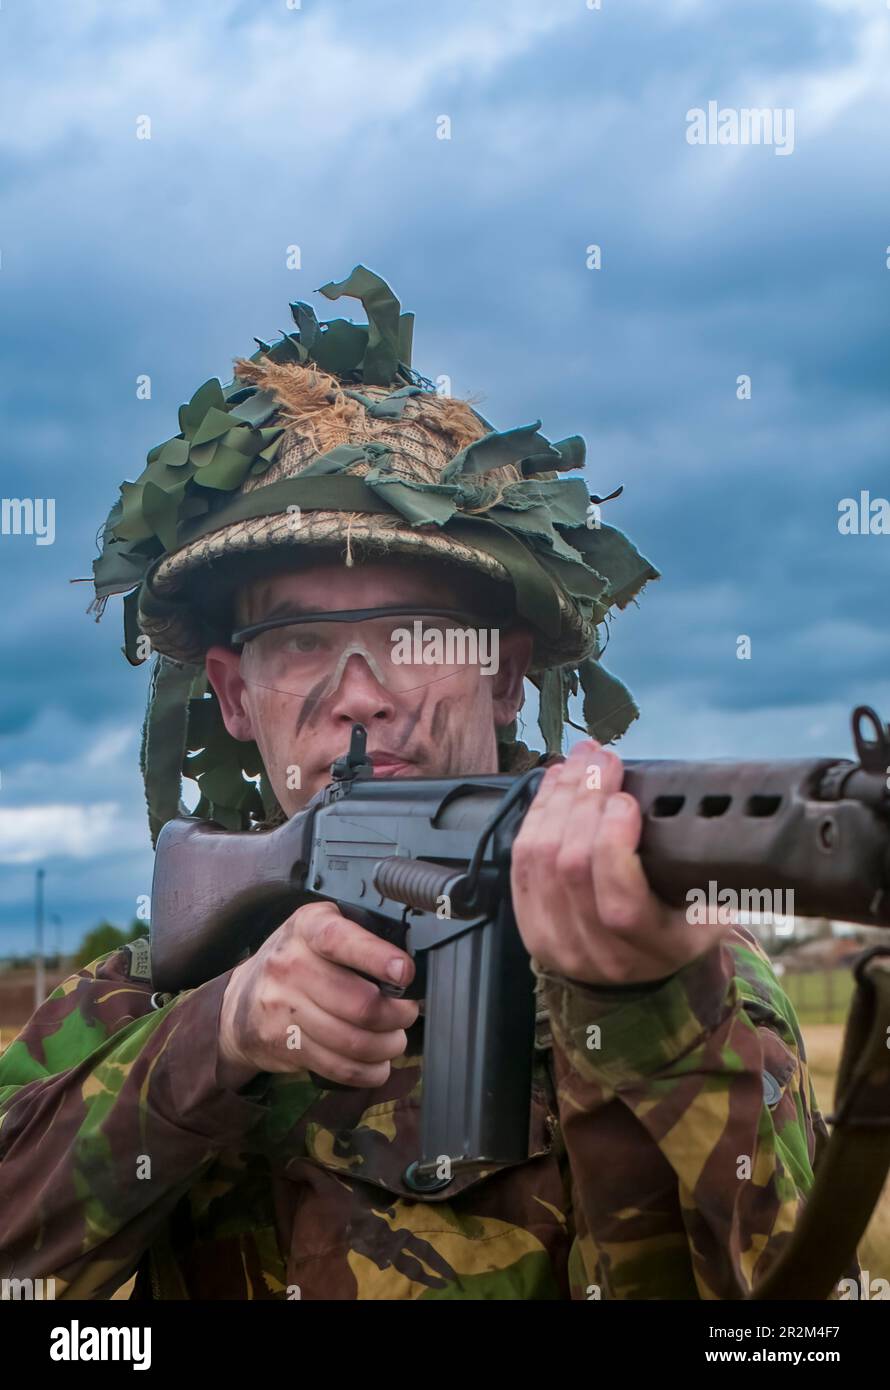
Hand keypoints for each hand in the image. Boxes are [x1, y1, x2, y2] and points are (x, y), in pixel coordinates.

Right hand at [217, 903, 418, 1090]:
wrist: (241, 1002)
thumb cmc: (297, 959)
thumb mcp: (317, 930)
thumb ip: (357, 937)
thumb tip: (409, 969)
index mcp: (306, 927)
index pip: (340, 940)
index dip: (376, 957)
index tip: (405, 973)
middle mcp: (290, 964)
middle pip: (358, 1003)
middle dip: (397, 1014)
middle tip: (408, 1013)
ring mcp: (283, 1008)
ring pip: (352, 1040)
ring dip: (387, 1046)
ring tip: (395, 1040)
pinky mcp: (284, 1045)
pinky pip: (337, 1066)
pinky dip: (367, 1072)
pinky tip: (378, 1064)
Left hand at [510, 741, 726, 986]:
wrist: (633, 976)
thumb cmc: (679, 928)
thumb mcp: (708, 911)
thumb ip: (704, 872)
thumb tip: (696, 806)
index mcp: (653, 950)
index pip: (620, 903)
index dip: (613, 844)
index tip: (625, 799)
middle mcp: (597, 953)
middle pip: (572, 868)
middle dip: (584, 800)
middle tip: (601, 759)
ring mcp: (554, 941)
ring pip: (540, 858)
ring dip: (559, 798)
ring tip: (580, 761)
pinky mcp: (526, 923)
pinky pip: (521, 859)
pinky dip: (537, 812)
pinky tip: (555, 782)